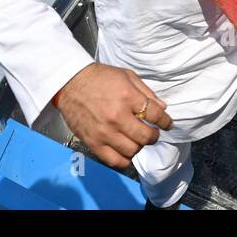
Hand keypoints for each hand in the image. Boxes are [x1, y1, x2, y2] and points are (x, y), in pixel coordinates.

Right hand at [53, 63, 172, 168]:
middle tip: (152, 133)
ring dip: (139, 146)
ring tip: (137, 139)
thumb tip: (162, 108)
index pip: (155, 115)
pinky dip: (124, 159)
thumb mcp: (126, 76)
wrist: (70, 82)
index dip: (165, 121)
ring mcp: (104, 132)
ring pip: (132, 150)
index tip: (167, 124)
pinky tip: (126, 151)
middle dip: (154, 136)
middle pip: (146, 136)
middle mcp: (117, 116)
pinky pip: (114, 160)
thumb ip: (146, 92)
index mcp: (127, 97)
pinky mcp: (93, 142)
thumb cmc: (99, 77)